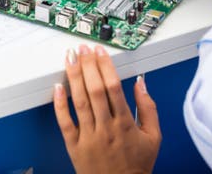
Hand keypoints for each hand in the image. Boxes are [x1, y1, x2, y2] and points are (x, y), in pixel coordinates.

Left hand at [54, 45, 161, 173]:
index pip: (113, 87)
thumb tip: (141, 82)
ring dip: (74, 77)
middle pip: (95, 90)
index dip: (105, 66)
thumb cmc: (137, 166)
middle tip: (83, 49)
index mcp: (125, 124)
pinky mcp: (74, 146)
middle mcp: (106, 128)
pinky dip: (60, 104)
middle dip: (88, 65)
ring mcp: (89, 137)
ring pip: (79, 102)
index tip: (100, 51)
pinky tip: (57, 87)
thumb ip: (149, 107)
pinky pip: (64, 123)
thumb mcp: (154, 137)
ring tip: (70, 58)